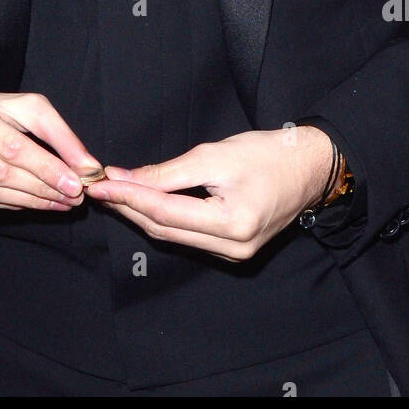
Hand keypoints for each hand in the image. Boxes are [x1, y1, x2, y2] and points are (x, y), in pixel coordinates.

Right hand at [0, 87, 103, 211]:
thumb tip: (87, 165)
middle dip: (41, 188)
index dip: (45, 167)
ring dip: (29, 201)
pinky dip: (7, 205)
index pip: (10, 145)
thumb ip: (56, 132)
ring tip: (58, 203)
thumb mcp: (23, 107)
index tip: (75, 183)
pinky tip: (30, 204)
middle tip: (72, 198)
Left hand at [86, 125, 335, 261]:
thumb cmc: (267, 154)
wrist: (309, 168)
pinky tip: (146, 204)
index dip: (127, 197)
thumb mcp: (215, 156)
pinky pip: (188, 236)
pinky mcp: (234, 249)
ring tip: (114, 193)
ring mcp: (234, 253)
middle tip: (99, 186)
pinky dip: (164, 219)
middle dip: (128, 207)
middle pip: (164, 229)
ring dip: (142, 214)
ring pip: (173, 236)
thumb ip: (169, 173)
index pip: (163, 212)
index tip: (99, 182)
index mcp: (231, 224)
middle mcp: (232, 248)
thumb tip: (127, 178)